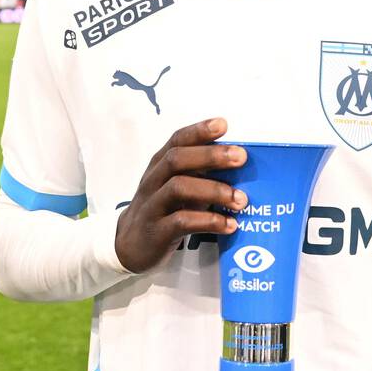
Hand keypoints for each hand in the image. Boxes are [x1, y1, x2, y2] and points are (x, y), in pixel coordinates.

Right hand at [113, 117, 247, 273]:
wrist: (130, 246)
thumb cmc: (163, 210)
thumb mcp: (179, 188)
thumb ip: (201, 175)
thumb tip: (240, 165)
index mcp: (160, 166)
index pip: (177, 140)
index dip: (198, 130)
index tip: (223, 125)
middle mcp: (153, 181)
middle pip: (177, 159)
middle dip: (210, 155)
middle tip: (241, 157)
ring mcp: (153, 206)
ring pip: (178, 188)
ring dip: (213, 190)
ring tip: (240, 200)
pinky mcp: (157, 231)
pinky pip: (182, 222)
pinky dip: (209, 221)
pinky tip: (229, 225)